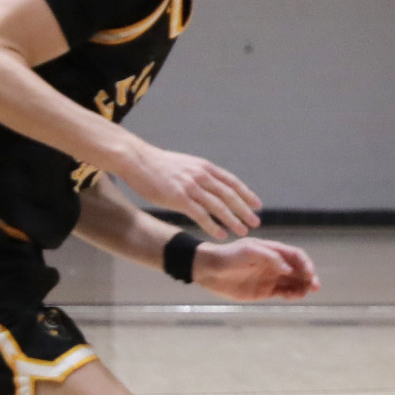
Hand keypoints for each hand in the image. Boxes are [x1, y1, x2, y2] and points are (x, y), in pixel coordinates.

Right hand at [122, 144, 260, 239]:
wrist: (136, 160)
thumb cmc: (157, 165)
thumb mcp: (185, 165)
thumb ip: (198, 174)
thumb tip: (209, 183)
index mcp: (204, 167)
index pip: (231, 181)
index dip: (246, 194)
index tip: (257, 205)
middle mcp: (201, 175)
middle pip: (229, 194)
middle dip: (245, 209)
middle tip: (256, 222)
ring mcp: (190, 186)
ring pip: (218, 206)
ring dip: (233, 220)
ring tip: (243, 231)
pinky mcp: (178, 197)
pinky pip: (201, 214)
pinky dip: (213, 225)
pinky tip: (221, 234)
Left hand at [192, 237, 318, 301]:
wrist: (209, 270)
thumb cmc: (228, 256)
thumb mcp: (248, 251)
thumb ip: (269, 258)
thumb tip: (288, 269)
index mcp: (272, 251)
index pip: (296, 256)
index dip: (306, 264)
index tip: (310, 274)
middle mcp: (274, 264)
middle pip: (298, 270)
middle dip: (309, 277)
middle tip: (315, 287)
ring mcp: (270, 278)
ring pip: (293, 283)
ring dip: (302, 287)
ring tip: (305, 293)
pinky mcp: (264, 291)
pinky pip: (282, 292)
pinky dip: (291, 295)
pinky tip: (294, 297)